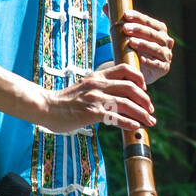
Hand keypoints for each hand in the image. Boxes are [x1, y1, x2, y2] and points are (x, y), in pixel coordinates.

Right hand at [40, 62, 154, 132]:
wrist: (45, 107)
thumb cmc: (66, 100)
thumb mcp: (86, 86)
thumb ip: (102, 88)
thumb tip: (121, 98)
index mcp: (98, 76)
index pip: (125, 69)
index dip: (139, 78)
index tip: (145, 89)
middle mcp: (98, 85)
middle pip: (131, 87)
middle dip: (145, 99)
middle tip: (151, 109)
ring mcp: (95, 99)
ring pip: (126, 103)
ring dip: (142, 113)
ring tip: (149, 121)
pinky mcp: (91, 113)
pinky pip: (115, 117)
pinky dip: (128, 122)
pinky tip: (135, 127)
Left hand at [105, 5, 173, 84]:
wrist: (139, 69)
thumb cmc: (134, 48)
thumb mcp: (127, 35)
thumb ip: (118, 21)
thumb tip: (105, 6)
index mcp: (159, 29)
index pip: (148, 21)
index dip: (137, 17)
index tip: (125, 14)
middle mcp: (166, 41)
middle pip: (152, 34)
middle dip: (138, 30)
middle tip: (124, 28)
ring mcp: (166, 55)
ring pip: (156, 48)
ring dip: (143, 44)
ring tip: (131, 42)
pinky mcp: (164, 68)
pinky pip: (157, 64)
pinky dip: (149, 62)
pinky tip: (140, 59)